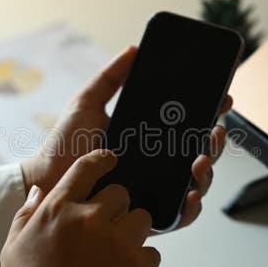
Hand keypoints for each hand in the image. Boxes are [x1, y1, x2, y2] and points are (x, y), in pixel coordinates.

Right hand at [1, 150, 159, 266]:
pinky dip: (141, 261)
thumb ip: (26, 215)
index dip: (102, 160)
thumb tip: (38, 192)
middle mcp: (90, 218)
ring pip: (142, 217)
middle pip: (120, 193)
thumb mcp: (12, 248)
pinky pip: (152, 251)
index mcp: (59, 209)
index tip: (110, 161)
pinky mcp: (137, 266)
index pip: (87, 167)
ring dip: (132, 230)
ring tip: (116, 251)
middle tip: (105, 228)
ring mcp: (117, 241)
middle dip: (115, 207)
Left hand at [21, 47, 232, 230]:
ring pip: (196, 183)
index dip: (210, 112)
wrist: (45, 181)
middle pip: (200, 152)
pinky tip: (190, 196)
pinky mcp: (149, 217)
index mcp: (150, 137)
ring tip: (200, 162)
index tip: (222, 98)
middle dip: (215, 142)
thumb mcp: (87, 103)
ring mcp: (156, 190)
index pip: (188, 124)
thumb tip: (134, 49)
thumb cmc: (65, 145)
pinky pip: (180, 216)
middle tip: (214, 131)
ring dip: (208, 172)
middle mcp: (158, 164)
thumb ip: (110, 77)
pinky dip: (192, 208)